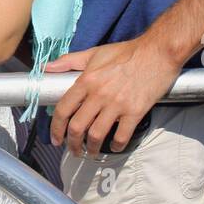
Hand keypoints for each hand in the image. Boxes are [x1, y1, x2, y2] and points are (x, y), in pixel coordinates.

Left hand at [46, 36, 181, 154]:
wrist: (158, 52)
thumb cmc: (126, 52)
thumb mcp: (95, 53)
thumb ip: (69, 61)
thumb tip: (46, 67)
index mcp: (87, 80)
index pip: (63, 109)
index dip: (56, 128)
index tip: (56, 139)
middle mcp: (99, 94)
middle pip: (77, 127)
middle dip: (72, 144)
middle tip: (74, 150)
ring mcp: (117, 104)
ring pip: (97, 135)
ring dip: (91, 148)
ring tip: (91, 152)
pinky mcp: (135, 111)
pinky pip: (121, 136)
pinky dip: (116, 146)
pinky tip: (115, 147)